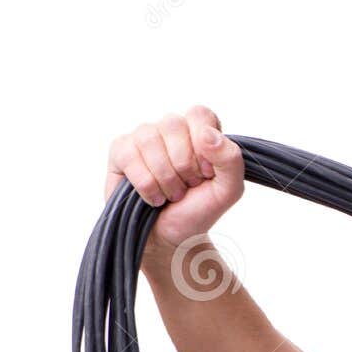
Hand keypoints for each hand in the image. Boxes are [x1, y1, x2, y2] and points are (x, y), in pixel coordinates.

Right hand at [103, 104, 244, 267]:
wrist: (171, 237)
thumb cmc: (199, 210)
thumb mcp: (229, 190)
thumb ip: (231, 159)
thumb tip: (209, 134)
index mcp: (200, 131)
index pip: (200, 114)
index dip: (203, 145)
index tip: (206, 172)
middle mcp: (171, 128)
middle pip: (173, 124)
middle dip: (184, 165)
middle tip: (188, 186)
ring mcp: (144, 137)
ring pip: (150, 139)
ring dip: (165, 177)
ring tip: (172, 194)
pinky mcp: (121, 150)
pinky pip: (129, 156)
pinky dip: (146, 184)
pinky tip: (153, 197)